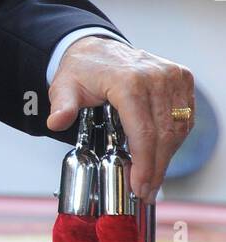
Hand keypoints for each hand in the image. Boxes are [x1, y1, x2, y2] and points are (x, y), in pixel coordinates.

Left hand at [46, 37, 194, 202]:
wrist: (98, 49)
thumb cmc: (82, 71)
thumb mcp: (63, 87)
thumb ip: (62, 106)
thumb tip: (56, 122)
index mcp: (128, 80)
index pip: (143, 131)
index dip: (144, 164)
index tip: (140, 186)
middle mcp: (155, 76)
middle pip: (164, 134)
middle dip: (156, 168)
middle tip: (146, 191)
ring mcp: (172, 76)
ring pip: (178, 128)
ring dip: (167, 157)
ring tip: (152, 178)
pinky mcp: (181, 78)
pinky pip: (185, 117)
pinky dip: (175, 140)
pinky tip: (161, 155)